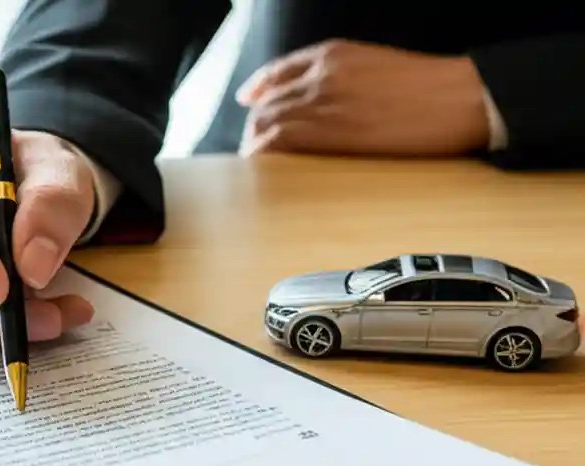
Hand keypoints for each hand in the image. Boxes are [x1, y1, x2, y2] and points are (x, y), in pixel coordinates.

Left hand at [236, 39, 490, 156]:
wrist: (460, 98)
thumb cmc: (429, 88)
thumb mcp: (375, 66)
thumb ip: (341, 76)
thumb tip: (317, 98)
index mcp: (333, 54)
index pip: (277, 72)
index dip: (258, 89)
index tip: (249, 102)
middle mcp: (322, 75)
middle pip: (269, 102)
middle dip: (256, 126)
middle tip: (255, 147)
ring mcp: (325, 102)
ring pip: (270, 123)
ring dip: (258, 144)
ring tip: (259, 164)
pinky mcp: (333, 132)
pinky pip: (283, 142)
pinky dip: (267, 154)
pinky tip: (266, 166)